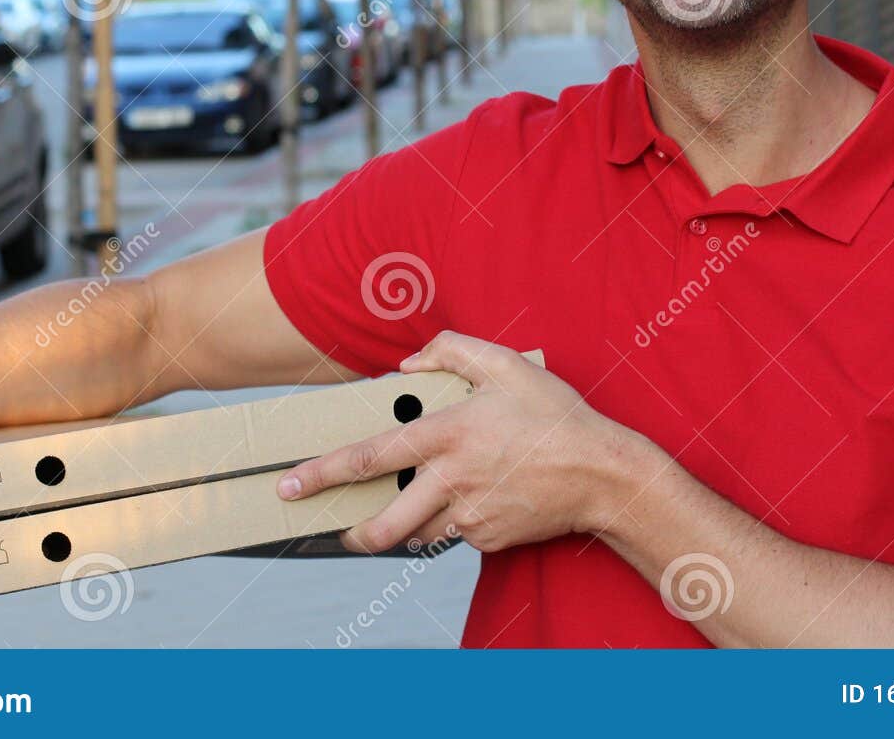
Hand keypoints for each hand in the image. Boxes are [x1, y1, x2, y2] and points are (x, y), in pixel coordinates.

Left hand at [277, 331, 645, 553]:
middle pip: (383, 523)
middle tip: (340, 528)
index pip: (371, 457)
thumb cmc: (555, 416)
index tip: (289, 484)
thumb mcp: (508, 366)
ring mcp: (470, 517)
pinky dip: (456, 521)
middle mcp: (452, 481)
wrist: (604, 474)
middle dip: (352, 531)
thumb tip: (407, 365)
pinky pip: (457, 534)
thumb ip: (452, 352)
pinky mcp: (488, 540)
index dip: (323, 472)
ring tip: (421, 505)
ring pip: (418, 532)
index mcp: (449, 436)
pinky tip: (482, 498)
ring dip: (408, 524)